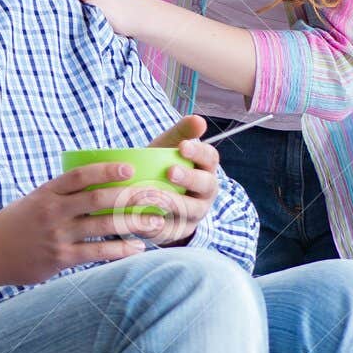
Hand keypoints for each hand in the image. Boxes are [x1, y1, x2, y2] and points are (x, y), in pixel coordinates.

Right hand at [0, 158, 187, 291]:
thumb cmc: (15, 225)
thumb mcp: (35, 201)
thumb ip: (63, 195)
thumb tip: (101, 186)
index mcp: (47, 191)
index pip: (80, 175)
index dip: (106, 169)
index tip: (130, 168)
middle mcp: (53, 211)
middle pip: (98, 198)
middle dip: (130, 196)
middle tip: (155, 196)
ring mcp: (57, 235)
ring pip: (102, 225)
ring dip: (133, 223)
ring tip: (155, 222)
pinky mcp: (60, 258)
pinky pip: (97, 253)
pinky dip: (120, 250)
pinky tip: (137, 248)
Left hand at [144, 115, 221, 245]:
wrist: (151, 200)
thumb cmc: (161, 168)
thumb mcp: (169, 148)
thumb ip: (181, 132)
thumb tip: (199, 119)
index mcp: (206, 169)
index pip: (210, 158)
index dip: (199, 153)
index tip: (183, 146)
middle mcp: (206, 193)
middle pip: (206, 185)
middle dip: (189, 178)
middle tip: (170, 172)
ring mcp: (195, 214)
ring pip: (190, 210)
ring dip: (172, 203)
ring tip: (152, 195)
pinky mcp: (179, 232)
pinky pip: (171, 230)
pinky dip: (157, 225)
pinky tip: (142, 218)